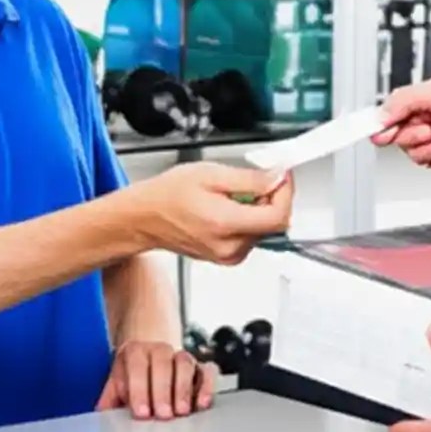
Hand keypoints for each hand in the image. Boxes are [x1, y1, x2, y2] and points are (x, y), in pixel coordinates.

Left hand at [97, 340, 216, 419]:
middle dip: (163, 391)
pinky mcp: (199, 366)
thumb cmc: (131, 375)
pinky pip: (208, 369)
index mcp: (135, 352)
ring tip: (182, 411)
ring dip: (184, 388)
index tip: (141, 412)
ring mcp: (181, 356)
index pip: (137, 366)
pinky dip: (208, 385)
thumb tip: (101, 415)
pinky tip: (203, 402)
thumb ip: (110, 398)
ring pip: (185, 364)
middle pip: (162, 364)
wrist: (148, 353)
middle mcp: (159, 350)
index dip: (139, 389)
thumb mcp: (116, 383)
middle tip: (163, 414)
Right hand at [136, 162, 293, 264]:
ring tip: (232, 195)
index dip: (285, 192)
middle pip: (274, 223)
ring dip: (258, 209)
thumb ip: (250, 179)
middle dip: (271, 198)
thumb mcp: (211, 174)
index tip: (281, 176)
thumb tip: (277, 178)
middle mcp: (230, 247)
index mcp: (225, 224)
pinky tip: (228, 208)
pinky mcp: (228, 258)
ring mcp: (229, 256)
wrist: (145, 218)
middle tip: (255, 180)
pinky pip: (251, 237)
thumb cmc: (168, 195)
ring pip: (264, 230)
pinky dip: (248, 220)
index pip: (278, 216)